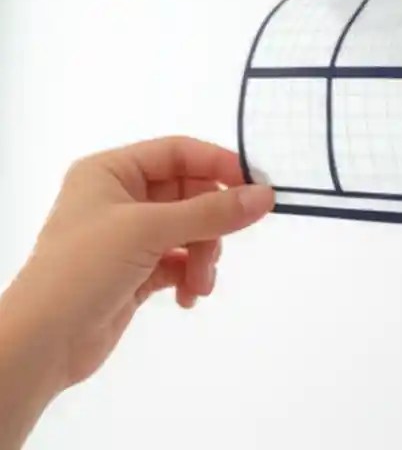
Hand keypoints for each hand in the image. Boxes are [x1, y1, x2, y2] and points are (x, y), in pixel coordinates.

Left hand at [0, 137, 273, 447]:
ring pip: (190, 231)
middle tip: (220, 250)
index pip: (178, 153)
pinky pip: (179, 262)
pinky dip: (189, 277)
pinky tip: (187, 297)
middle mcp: (119, 197)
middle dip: (210, 226)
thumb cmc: (84, 269)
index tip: (256, 188)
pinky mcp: (135, 271)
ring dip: (202, 257)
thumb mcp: (150, 230)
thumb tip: (266, 196)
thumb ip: (212, 212)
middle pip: (190, 195)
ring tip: (198, 285)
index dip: (218, 166)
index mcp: (111, 171)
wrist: (42, 343)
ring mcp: (127, 236)